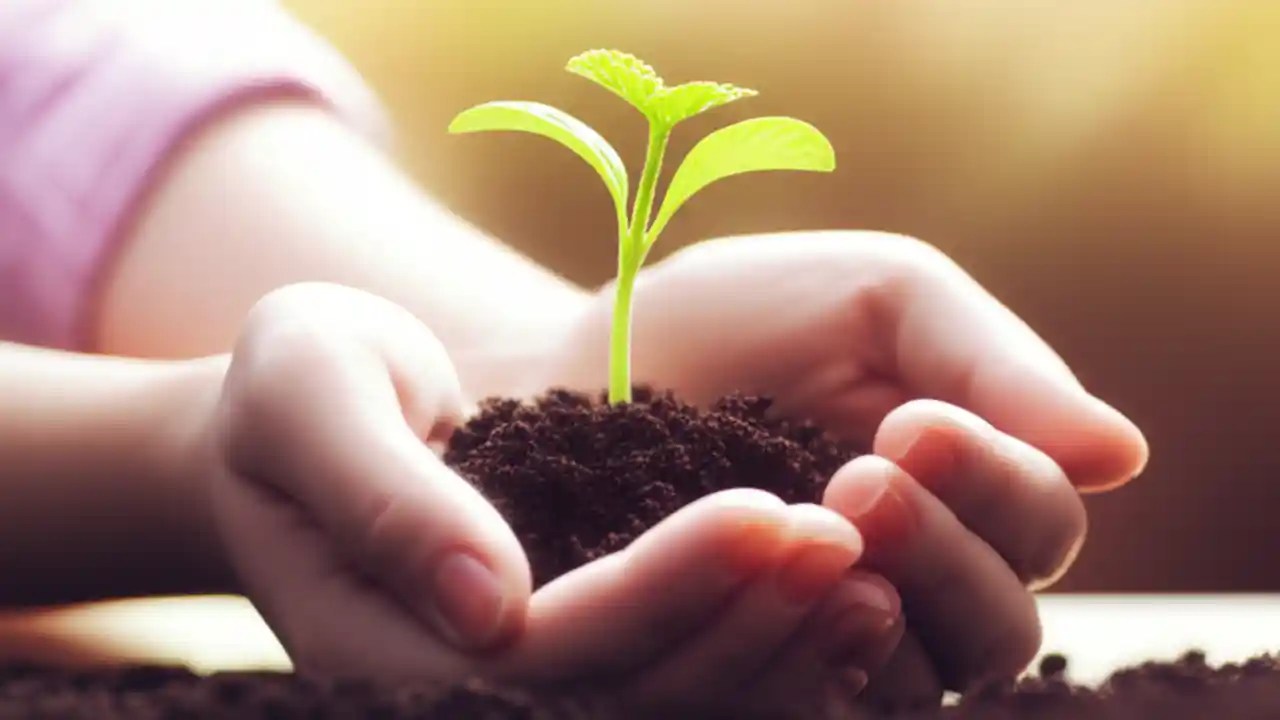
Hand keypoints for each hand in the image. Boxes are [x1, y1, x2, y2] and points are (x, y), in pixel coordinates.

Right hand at [199, 283, 901, 715]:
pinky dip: (770, 649)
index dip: (661, 591)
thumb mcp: (306, 395)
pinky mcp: (581, 647)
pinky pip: (687, 675)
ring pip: (672, 704)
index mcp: (388, 647)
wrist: (318, 414)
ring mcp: (529, 678)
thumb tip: (485, 602)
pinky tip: (848, 594)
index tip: (762, 510)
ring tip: (869, 569)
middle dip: (742, 623)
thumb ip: (381, 496)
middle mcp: (465, 690)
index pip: (545, 652)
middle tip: (846, 537)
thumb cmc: (298, 388)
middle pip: (629, 697)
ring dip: (777, 649)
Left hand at [546, 231, 1148, 703]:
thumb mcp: (879, 301)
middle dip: (944, 550)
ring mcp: (843, 633)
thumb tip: (1123, 457)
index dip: (997, 481)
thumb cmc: (740, 321)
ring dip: (890, 612)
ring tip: (822, 535)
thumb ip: (992, 364)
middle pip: (1001, 623)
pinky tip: (779, 599)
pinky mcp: (764, 667)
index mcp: (968, 486)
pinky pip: (825, 700)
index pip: (1039, 520)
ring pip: (926, 675)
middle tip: (860, 480)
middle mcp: (924, 577)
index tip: (910, 425)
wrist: (586, 362)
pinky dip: (816, 661)